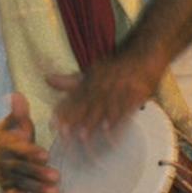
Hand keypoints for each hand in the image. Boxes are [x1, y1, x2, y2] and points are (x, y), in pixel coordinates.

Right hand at [0, 94, 59, 192]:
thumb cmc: (9, 134)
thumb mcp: (13, 122)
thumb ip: (18, 112)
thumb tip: (18, 95)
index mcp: (8, 145)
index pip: (21, 149)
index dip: (32, 152)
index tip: (45, 155)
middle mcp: (6, 162)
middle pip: (23, 169)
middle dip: (39, 173)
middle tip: (57, 177)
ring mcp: (6, 176)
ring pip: (23, 184)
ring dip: (37, 190)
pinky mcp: (7, 187)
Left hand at [48, 51, 167, 140]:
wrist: (144, 55)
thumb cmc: (116, 69)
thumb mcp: (92, 73)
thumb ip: (70, 81)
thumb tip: (47, 79)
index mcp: (91, 78)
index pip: (74, 97)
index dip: (64, 111)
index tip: (53, 126)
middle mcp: (103, 82)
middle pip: (86, 103)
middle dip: (75, 119)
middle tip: (64, 135)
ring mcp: (119, 88)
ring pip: (103, 107)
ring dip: (93, 122)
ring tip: (83, 137)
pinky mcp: (135, 93)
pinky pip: (124, 109)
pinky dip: (117, 120)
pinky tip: (109, 130)